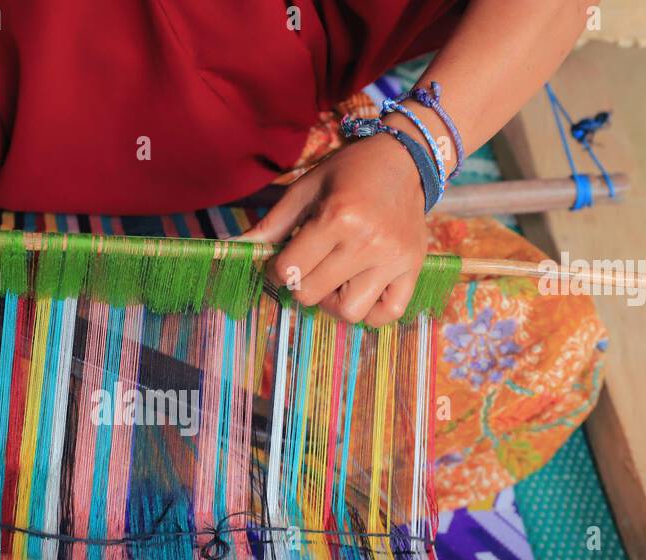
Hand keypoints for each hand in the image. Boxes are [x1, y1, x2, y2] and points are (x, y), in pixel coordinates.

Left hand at [242, 135, 428, 325]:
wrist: (404, 159)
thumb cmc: (348, 173)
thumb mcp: (305, 190)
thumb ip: (270, 224)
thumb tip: (231, 247)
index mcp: (337, 217)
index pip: (289, 270)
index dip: (276, 270)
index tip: (283, 260)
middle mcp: (367, 242)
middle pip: (311, 294)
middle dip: (301, 284)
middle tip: (309, 266)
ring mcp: (393, 259)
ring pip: (349, 312)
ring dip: (333, 302)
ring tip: (334, 280)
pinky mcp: (413, 268)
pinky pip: (388, 314)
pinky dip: (371, 312)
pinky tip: (361, 290)